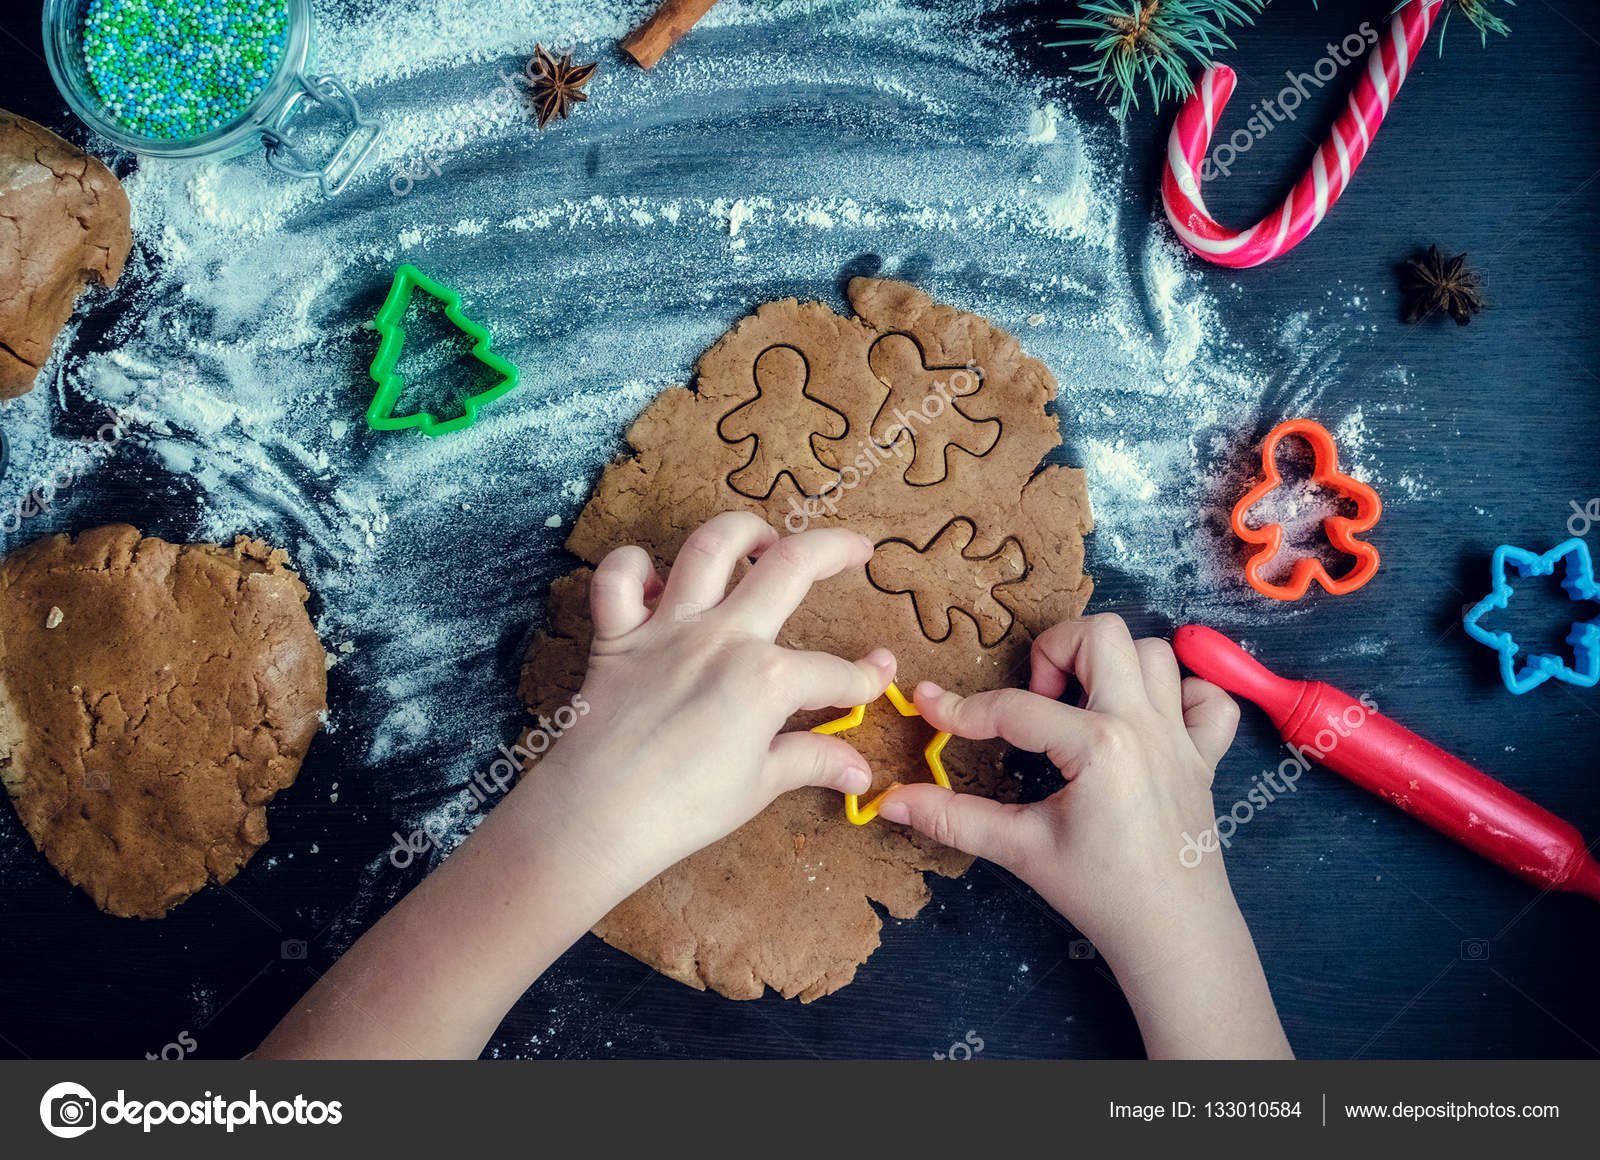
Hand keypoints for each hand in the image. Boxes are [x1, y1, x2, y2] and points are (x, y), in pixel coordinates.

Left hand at [526, 511, 894, 894]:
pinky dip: (634, 566)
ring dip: (743, 530)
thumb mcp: (760, 785)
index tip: (878, 677)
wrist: (597, 818)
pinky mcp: (618, 636)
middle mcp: (722, 637)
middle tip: (856, 549)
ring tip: (763, 537)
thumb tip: (860, 771)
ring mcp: (668, 630)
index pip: (832, 672)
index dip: (864, 678)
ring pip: (710, 547)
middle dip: (834, 549)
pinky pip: (619, 578)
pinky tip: (658, 579)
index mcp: (766, 678)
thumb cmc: (682, 809)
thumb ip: (813, 761)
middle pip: (790, 566)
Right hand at [878, 613, 1290, 1057]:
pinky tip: (1144, 721)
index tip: (929, 705)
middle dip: (1055, 651)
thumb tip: (892, 802)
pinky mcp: (1205, 756)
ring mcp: (1181, 737)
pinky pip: (1210, 698)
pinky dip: (1180, 695)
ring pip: (1155, 653)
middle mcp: (1144, 726)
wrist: (1174, 935)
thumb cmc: (1100, 894)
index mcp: (1098, 745)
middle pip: (1101, 634)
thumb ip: (954, 819)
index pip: (1015, 707)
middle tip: (1035, 702)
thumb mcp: (1021, 850)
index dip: (961, 707)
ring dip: (1112, 665)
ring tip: (1080, 707)